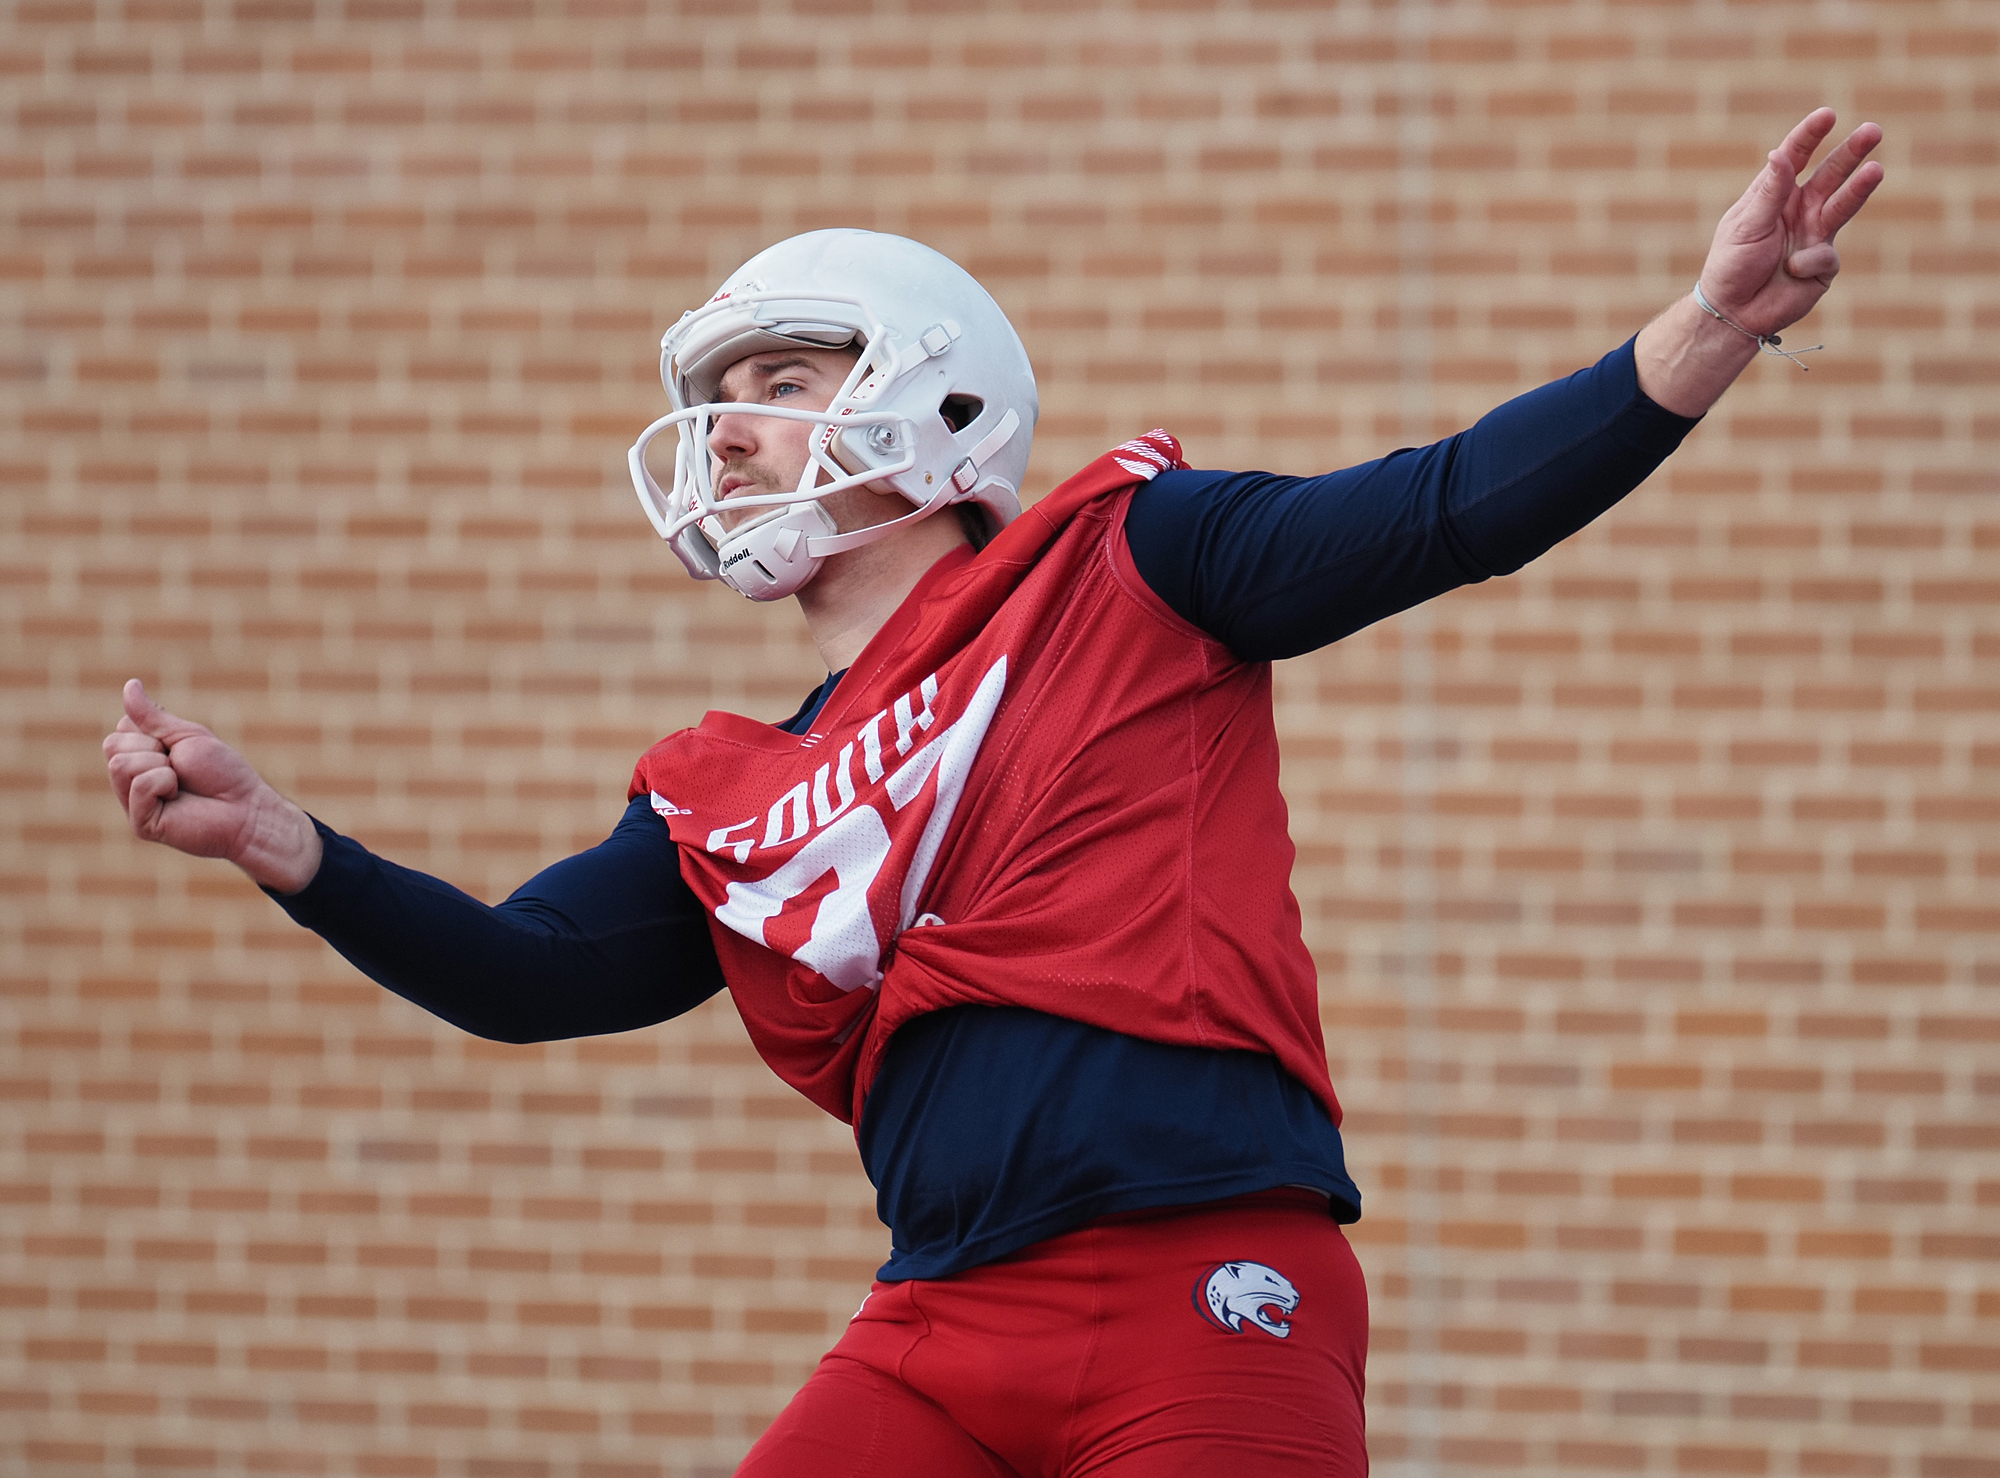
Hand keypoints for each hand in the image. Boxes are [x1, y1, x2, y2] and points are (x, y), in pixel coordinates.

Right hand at [103, 679, 322, 893]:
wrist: (246, 807)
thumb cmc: (222, 773)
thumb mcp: (186, 735)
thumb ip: (153, 716)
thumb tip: (130, 684)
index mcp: (140, 757)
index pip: (121, 728)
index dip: (153, 731)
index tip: (178, 748)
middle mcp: (131, 780)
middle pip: (113, 745)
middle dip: (154, 747)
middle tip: (181, 767)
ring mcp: (133, 803)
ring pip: (120, 764)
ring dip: (161, 766)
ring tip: (181, 783)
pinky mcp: (140, 823)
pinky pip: (139, 785)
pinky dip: (165, 783)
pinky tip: (178, 798)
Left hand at [1698, 108, 1883, 335]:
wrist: (1734, 312)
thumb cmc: (1731, 265)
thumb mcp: (1746, 225)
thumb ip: (1769, 192)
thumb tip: (1780, 155)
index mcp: (1775, 196)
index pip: (1795, 158)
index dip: (1810, 137)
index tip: (1826, 115)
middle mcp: (1800, 210)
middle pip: (1831, 175)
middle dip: (1852, 153)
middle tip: (1874, 130)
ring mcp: (1815, 235)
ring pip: (1844, 205)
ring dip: (1860, 187)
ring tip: (1876, 169)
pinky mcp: (1824, 264)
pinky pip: (1825, 254)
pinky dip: (1808, 261)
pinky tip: (1791, 270)